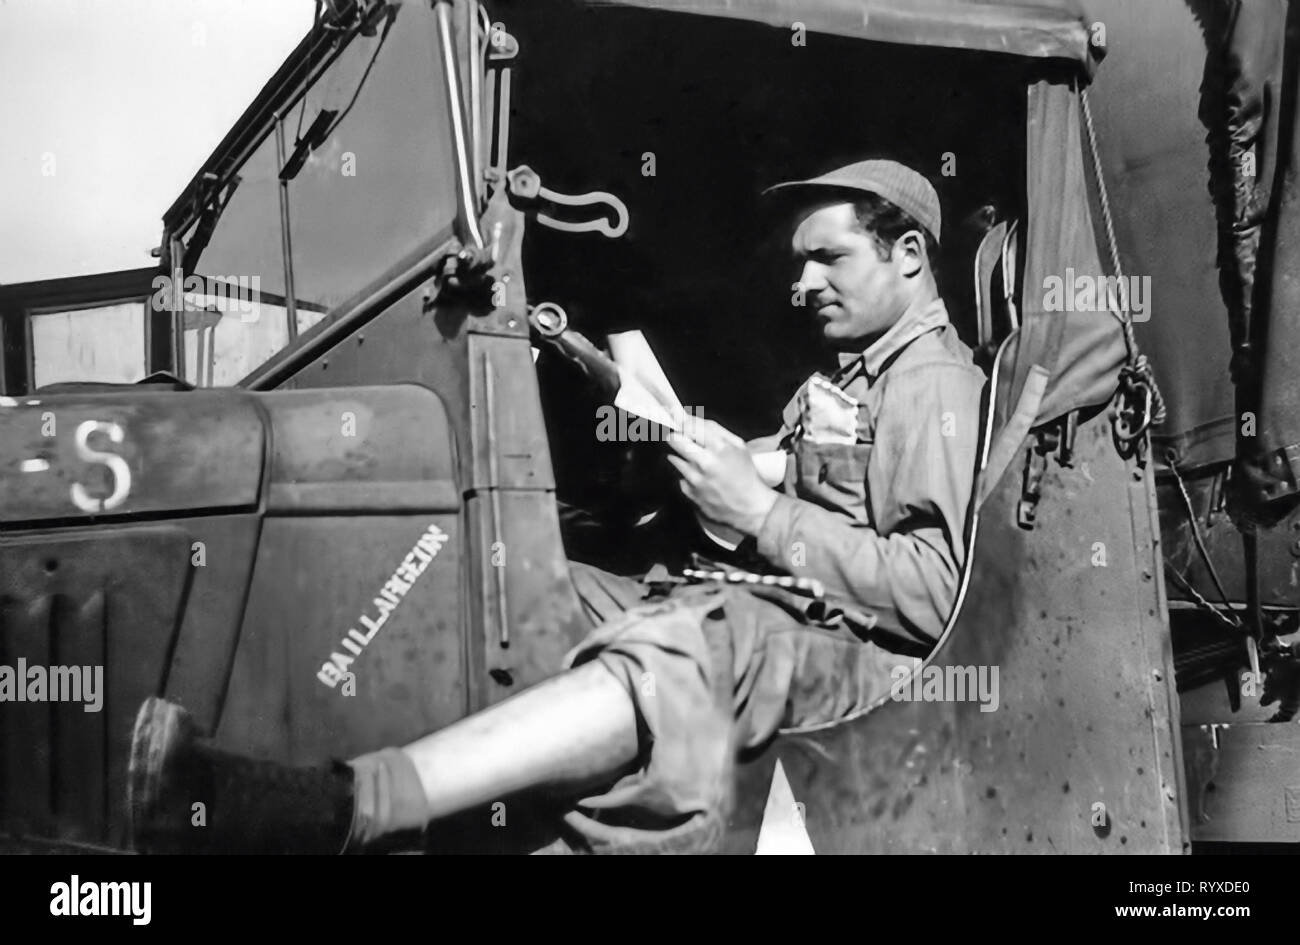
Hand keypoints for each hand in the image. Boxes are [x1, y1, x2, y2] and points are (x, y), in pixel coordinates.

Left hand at [666, 419, 777, 536]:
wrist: (749, 507)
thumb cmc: (746, 475)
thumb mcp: (738, 445)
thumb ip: (714, 429)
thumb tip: (692, 419)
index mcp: (719, 448)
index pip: (688, 426)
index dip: (684, 423)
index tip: (683, 424)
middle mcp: (704, 463)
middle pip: (674, 440)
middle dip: (677, 437)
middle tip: (684, 439)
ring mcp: (694, 479)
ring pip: (673, 458)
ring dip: (682, 457)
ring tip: (698, 462)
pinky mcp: (689, 492)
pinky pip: (679, 477)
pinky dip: (686, 475)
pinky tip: (701, 478)